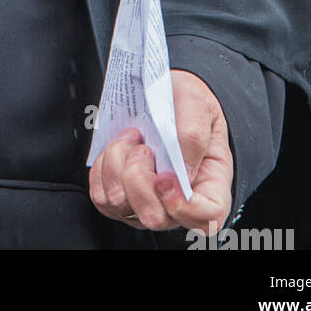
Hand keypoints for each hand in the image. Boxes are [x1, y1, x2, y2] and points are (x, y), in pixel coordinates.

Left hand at [88, 69, 232, 233]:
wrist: (159, 91)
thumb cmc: (184, 101)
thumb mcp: (197, 103)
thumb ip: (193, 136)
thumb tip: (181, 172)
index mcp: (209, 185)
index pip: (206, 219)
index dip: (183, 207)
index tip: (163, 178)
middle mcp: (178, 203)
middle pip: (154, 217)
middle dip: (139, 178)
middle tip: (144, 147)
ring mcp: (147, 202)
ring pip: (121, 205)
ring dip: (118, 165)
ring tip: (132, 139)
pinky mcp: (120, 195)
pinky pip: (101, 196)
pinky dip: (102, 168)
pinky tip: (117, 148)